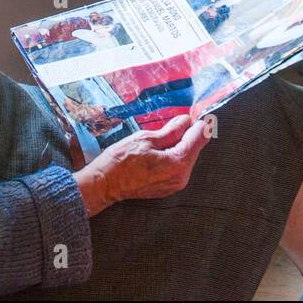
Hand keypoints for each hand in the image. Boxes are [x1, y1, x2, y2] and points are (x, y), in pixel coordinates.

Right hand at [73, 115, 212, 216]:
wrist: (104, 184)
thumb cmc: (121, 160)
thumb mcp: (147, 138)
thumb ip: (172, 130)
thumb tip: (186, 121)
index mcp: (178, 163)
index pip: (198, 138)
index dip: (197, 124)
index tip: (193, 114)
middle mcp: (181, 177)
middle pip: (193, 149)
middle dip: (186, 134)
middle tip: (172, 123)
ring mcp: (174, 185)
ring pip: (185, 158)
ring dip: (178, 145)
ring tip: (160, 137)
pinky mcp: (167, 188)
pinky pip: (177, 167)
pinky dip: (172, 156)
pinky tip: (157, 151)